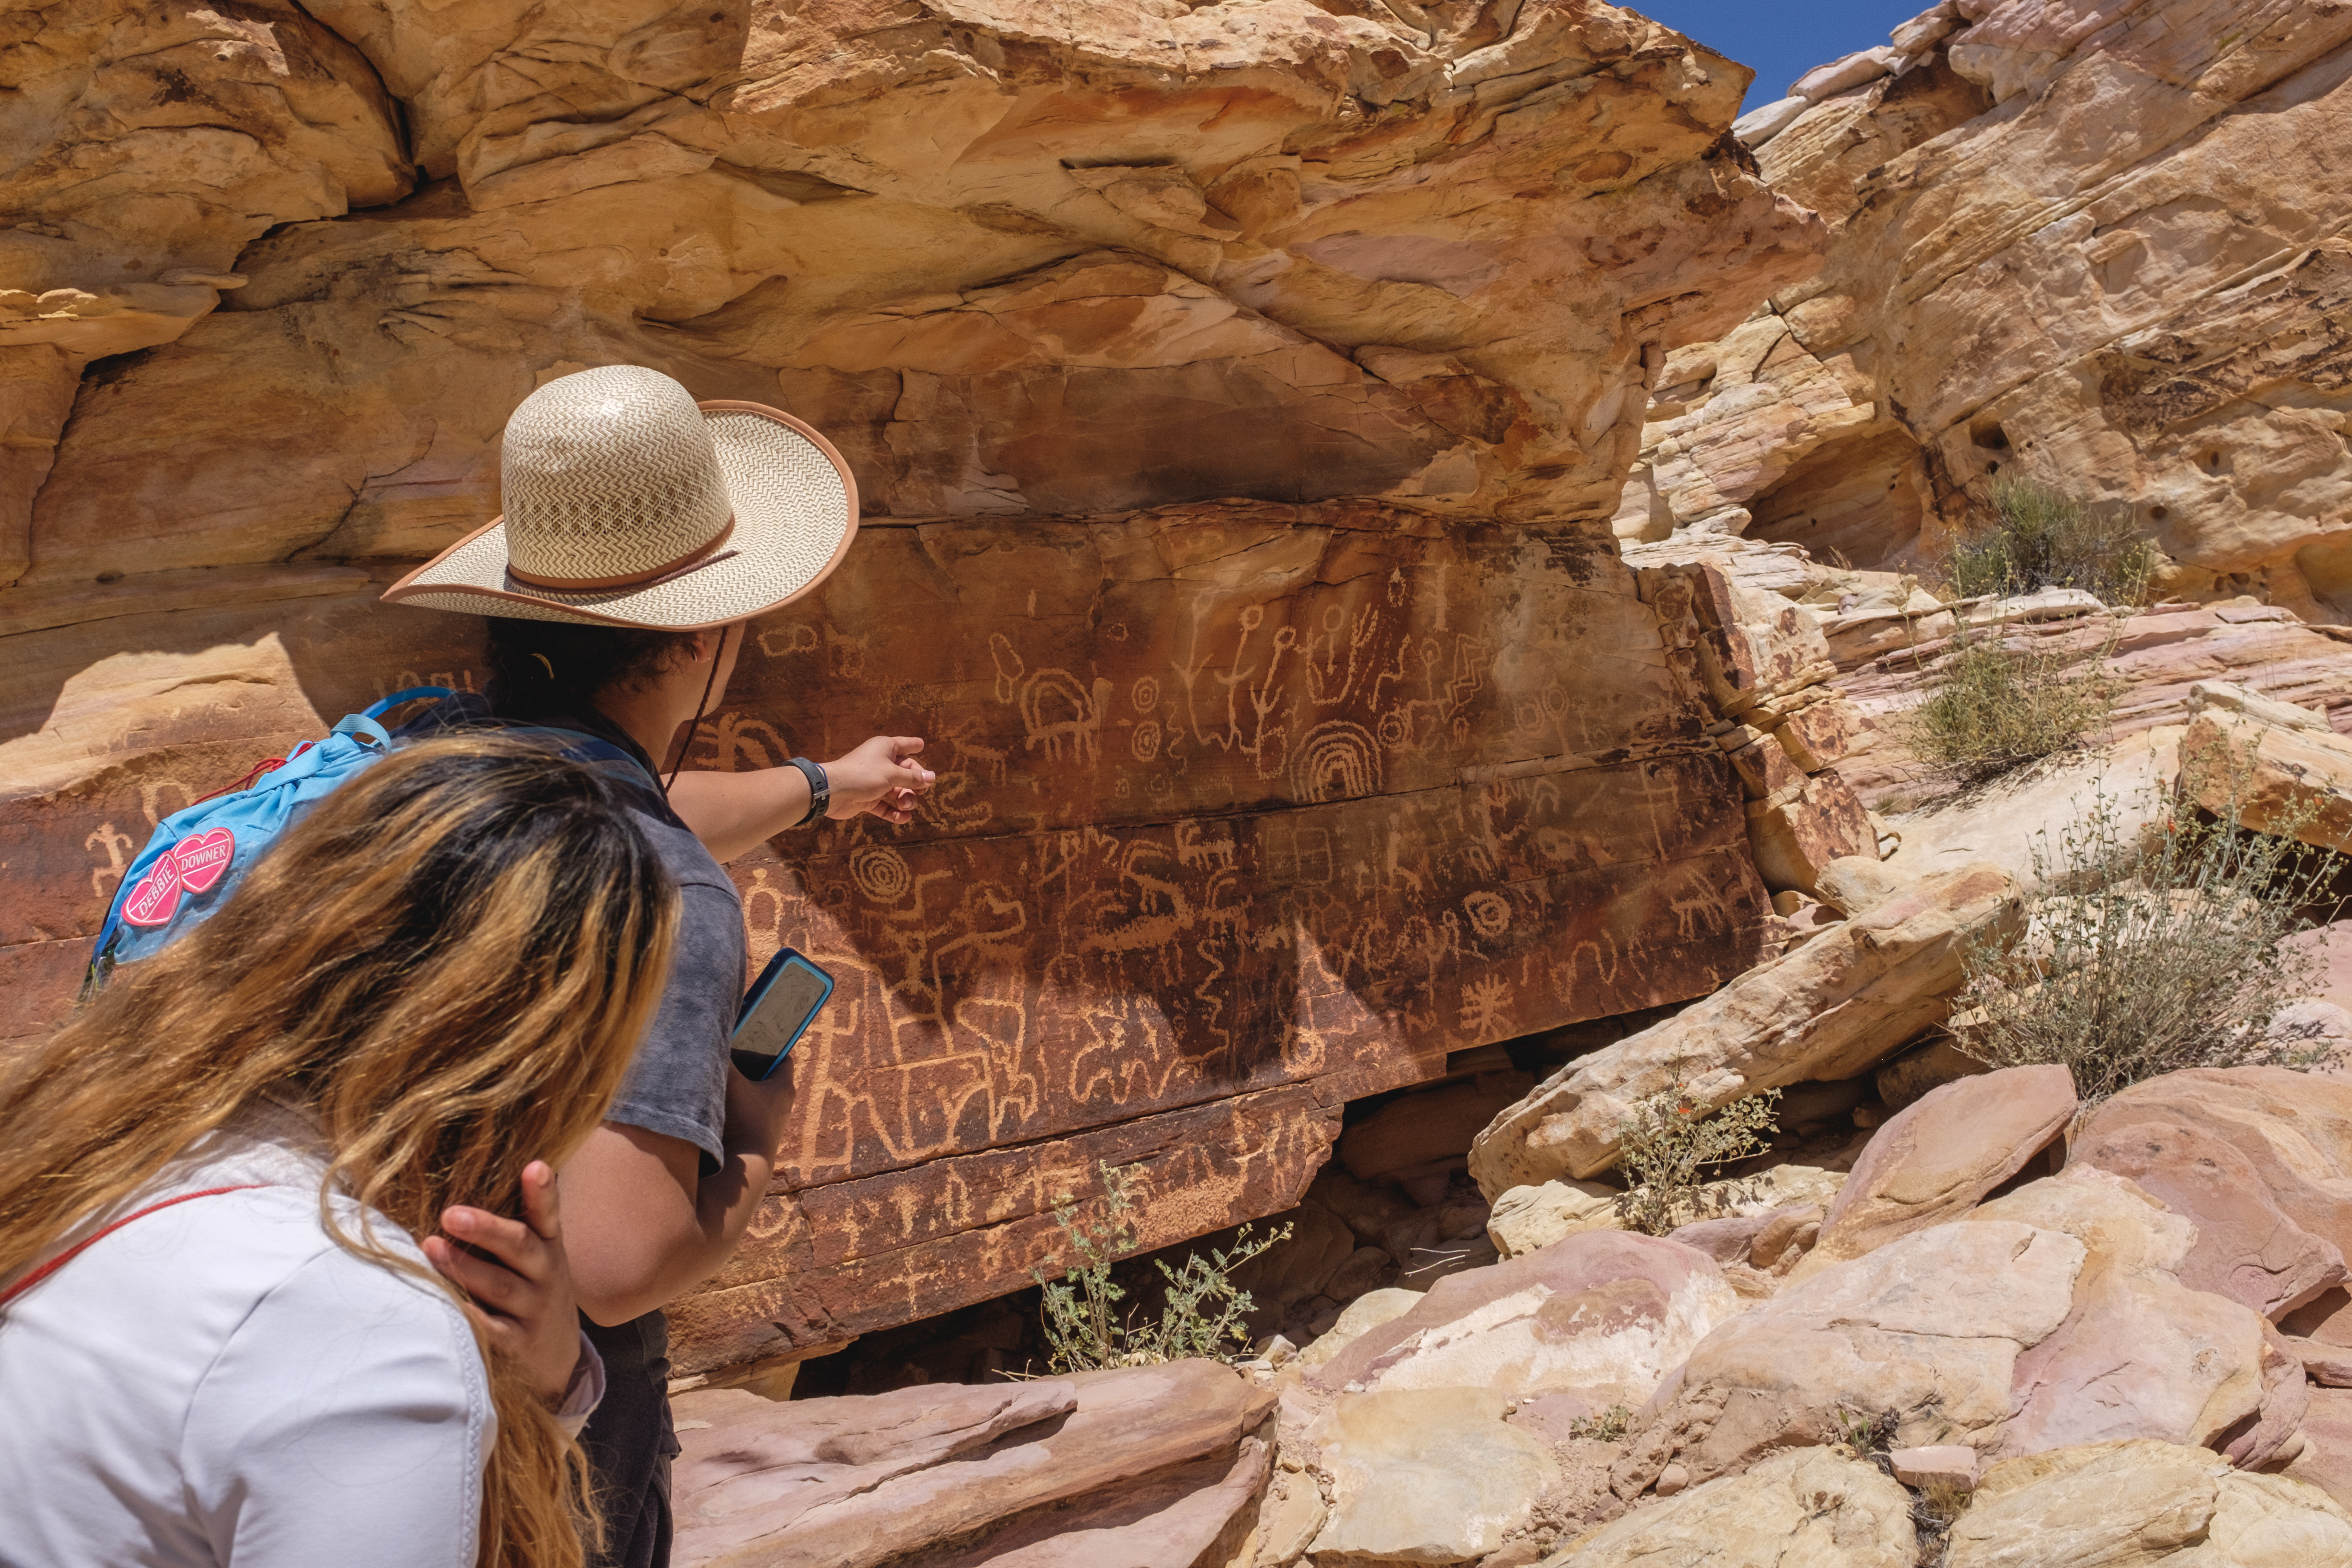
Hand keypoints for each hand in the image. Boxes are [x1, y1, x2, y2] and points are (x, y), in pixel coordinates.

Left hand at [424, 1161, 580, 1402]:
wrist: (557, 1357)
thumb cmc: (532, 1292)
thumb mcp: (536, 1259)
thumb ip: (513, 1227)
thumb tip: (460, 1185)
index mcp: (548, 1246)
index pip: (547, 1214)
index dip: (542, 1192)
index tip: (535, 1167)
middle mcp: (546, 1274)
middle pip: (520, 1246)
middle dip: (486, 1229)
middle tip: (451, 1214)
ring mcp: (535, 1310)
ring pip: (500, 1286)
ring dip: (465, 1268)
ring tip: (431, 1249)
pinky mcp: (520, 1344)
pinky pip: (494, 1330)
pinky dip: (474, 1318)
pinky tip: (451, 1307)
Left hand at [822, 735, 934, 824]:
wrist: (833, 791)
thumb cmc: (863, 775)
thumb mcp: (892, 774)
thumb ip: (913, 778)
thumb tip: (932, 777)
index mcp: (885, 748)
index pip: (904, 744)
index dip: (914, 745)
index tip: (922, 745)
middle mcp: (880, 763)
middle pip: (905, 772)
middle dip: (915, 783)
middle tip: (921, 792)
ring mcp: (874, 782)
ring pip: (897, 791)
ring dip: (906, 799)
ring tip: (906, 805)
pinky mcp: (868, 799)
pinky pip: (886, 806)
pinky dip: (895, 812)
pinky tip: (903, 818)